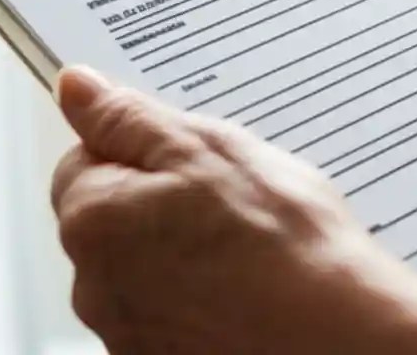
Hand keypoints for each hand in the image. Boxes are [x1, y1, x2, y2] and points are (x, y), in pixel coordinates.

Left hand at [50, 66, 416, 354]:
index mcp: (92, 220)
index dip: (144, 148)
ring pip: (148, 268)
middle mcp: (94, 287)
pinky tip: (250, 289)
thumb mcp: (207, 150)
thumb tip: (77, 87)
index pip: (86, 158)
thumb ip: (129, 118)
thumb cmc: (285, 248)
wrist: (339, 338)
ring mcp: (129, 333)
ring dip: (186, 253)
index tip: (191, 156)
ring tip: (252, 248)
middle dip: (164, 200)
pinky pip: (175, 311)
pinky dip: (205, 298)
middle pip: (116, 217)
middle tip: (232, 198)